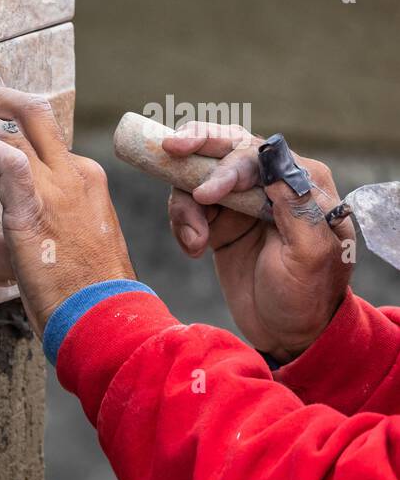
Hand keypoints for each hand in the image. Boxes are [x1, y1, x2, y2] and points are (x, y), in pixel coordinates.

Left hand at [0, 58, 135, 334]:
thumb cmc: (88, 296)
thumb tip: (3, 246)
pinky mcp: (36, 208)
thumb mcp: (67, 251)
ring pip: (15, 130)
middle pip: (32, 115)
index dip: (11, 116)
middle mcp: (73, 175)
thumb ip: (37, 235)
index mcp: (84, 181)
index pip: (43, 136)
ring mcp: (56, 189)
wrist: (108, 318)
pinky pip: (7, 163)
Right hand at [164, 122, 354, 362]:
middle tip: (168, 148)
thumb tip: (275, 169)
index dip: (226, 164)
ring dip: (186, 206)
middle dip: (196, 148)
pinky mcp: (220, 221)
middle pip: (225, 148)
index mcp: (303, 184)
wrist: (286, 332)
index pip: (259, 155)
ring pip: (198, 177)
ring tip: (194, 243)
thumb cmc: (306, 296)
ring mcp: (243, 201)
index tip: (204, 194)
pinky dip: (182, 224)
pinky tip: (193, 249)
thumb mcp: (311, 257)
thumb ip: (298, 210)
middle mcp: (271, 184)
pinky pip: (187, 205)